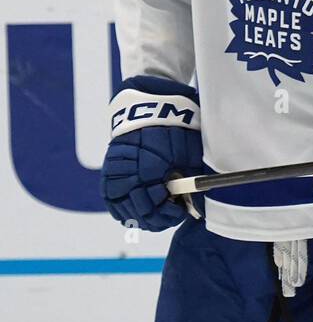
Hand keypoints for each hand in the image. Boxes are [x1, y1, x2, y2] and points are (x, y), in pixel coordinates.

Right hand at [101, 76, 203, 230]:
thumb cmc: (173, 126)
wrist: (147, 103)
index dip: (171, 215)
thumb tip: (195, 207)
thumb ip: (190, 181)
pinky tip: (137, 208)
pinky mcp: (108, 172)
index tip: (181, 211)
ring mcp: (115, 175)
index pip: (157, 209)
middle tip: (171, 213)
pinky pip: (112, 201)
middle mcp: (129, 175)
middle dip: (158, 218)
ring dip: (141, 216)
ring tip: (156, 212)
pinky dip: (125, 209)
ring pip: (125, 211)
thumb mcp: (188, 151)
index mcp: (150, 171)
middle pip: (141, 214)